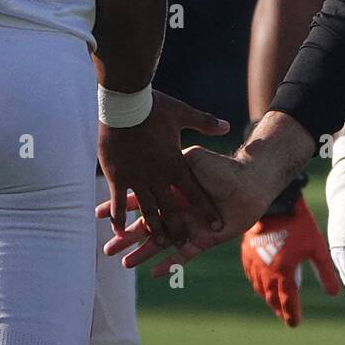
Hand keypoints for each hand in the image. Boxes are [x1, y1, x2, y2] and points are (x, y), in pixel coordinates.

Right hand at [98, 90, 228, 248]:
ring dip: (153, 228)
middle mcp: (158, 175)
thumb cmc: (154, 107)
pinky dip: (119, 218)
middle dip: (179, 227)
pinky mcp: (117, 176)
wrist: (124, 103)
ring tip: (158, 242)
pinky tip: (119, 231)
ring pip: (147, 210)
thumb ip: (205, 123)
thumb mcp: (183, 113)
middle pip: (171, 208)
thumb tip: (227, 126)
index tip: (216, 226)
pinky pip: (118, 203)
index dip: (206, 210)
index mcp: (175, 162)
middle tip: (184, 242)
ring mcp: (137, 178)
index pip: (195, 193)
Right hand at [100, 144, 290, 274]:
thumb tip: (150, 163)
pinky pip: (185, 256)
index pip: (139, 202)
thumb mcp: (193, 159)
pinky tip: (153, 275)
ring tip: (122, 265)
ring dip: (142, 254)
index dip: (119, 210)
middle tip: (105, 249)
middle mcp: (176, 211)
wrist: (250, 182)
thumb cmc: (222, 167)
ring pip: (160, 244)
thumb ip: (172, 164)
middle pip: (145, 226)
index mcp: (170, 191)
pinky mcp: (204, 239)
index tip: (96, 216)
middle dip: (125, 237)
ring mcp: (189, 226)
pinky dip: (170, 265)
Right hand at [240, 197, 339, 326]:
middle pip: (272, 299)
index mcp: (284, 274)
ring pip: (260, 289)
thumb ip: (325, 272)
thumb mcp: (317, 248)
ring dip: (268, 299)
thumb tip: (333, 293)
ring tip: (275, 303)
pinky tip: (262, 284)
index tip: (294, 324)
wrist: (275, 204)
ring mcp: (254, 264)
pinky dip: (258, 285)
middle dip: (279, 310)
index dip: (291, 315)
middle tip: (285, 316)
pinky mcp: (247, 254)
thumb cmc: (298, 225)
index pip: (288, 302)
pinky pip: (251, 276)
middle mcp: (266, 273)